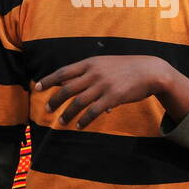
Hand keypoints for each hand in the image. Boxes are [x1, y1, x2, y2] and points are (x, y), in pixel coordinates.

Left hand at [36, 55, 179, 129]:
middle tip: (47, 110)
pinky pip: (93, 111)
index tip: (37, 87)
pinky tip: (79, 125)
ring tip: (61, 122)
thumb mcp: (106, 65)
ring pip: (78, 102)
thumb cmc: (127, 69)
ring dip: (67, 114)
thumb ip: (91, 77)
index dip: (49, 80)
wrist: (150, 71)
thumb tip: (79, 93)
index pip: (64, 71)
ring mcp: (103, 85)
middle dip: (55, 100)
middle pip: (67, 88)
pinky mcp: (113, 97)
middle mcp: (94, 73)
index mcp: (91, 63)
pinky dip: (84, 120)